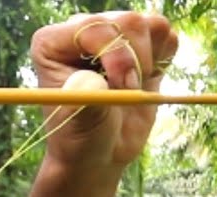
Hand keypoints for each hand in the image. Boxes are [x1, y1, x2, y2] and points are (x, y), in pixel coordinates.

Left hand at [31, 11, 178, 173]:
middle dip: (135, 61)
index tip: (121, 87)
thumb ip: (85, 99)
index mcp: (51, 43)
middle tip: (126, 91)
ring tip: (130, 87)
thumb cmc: (79, 138)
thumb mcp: (77, 123)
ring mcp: (110, 35)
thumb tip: (93, 81)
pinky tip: (143, 80)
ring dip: (149, 60)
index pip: (94, 27)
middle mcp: (80, 32)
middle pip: (128, 22)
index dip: (116, 54)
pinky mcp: (138, 44)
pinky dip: (162, 59)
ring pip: (149, 25)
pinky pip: (164, 34)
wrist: (98, 153)